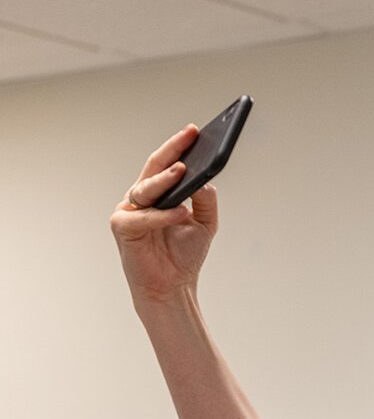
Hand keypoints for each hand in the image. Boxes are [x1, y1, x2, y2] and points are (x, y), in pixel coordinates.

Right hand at [111, 126, 217, 306]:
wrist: (171, 287)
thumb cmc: (183, 256)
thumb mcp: (204, 224)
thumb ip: (205, 200)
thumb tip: (205, 179)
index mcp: (157, 194)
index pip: (167, 164)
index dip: (179, 146)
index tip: (194, 131)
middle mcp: (140, 198)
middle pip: (154, 168)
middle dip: (172, 150)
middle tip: (189, 136)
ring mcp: (128, 211)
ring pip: (147, 189)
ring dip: (165, 179)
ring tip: (183, 170)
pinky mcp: (122, 228)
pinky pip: (143, 217)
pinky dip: (162, 215)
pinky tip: (181, 212)